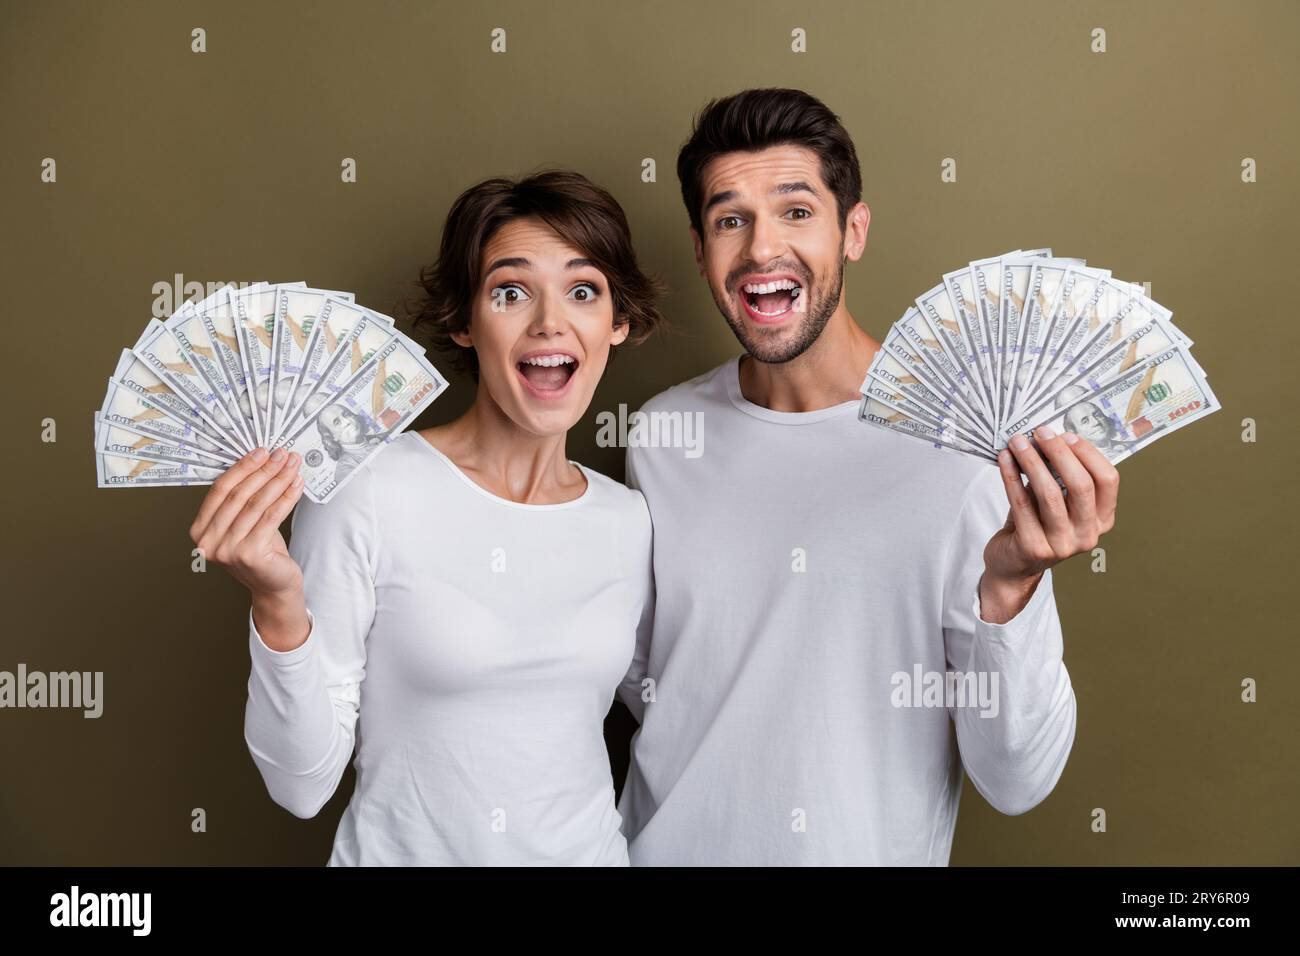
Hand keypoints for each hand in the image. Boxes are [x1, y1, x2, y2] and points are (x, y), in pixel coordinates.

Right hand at [189, 447, 305, 599]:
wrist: (274, 586)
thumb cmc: (261, 551)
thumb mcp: (244, 523)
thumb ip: (243, 498)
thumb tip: (261, 460)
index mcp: (200, 530)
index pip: (220, 490)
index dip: (241, 467)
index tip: (261, 451)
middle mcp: (208, 541)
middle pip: (238, 495)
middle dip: (263, 470)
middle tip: (281, 455)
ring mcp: (227, 550)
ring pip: (256, 504)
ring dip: (277, 480)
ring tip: (292, 466)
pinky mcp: (250, 555)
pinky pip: (271, 517)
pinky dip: (286, 498)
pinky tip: (296, 485)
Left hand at [979, 426, 1119, 621]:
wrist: (1014, 564)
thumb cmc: (1038, 524)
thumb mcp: (1058, 501)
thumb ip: (1061, 476)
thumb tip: (1049, 437)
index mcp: (1102, 520)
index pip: (1108, 480)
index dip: (1088, 454)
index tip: (1066, 435)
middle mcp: (1088, 535)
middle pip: (1081, 485)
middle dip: (1059, 453)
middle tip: (1041, 433)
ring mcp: (1062, 545)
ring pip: (1050, 494)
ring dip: (1032, 462)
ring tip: (1018, 442)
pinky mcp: (1033, 548)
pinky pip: (1021, 504)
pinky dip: (1011, 477)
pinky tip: (1004, 460)